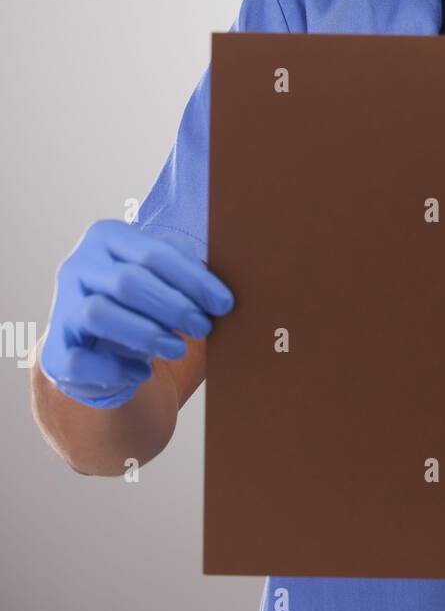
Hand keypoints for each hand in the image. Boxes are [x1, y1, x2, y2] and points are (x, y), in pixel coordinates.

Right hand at [41, 221, 233, 408]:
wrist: (103, 345)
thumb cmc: (145, 301)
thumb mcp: (165, 276)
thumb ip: (186, 269)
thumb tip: (217, 289)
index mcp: (106, 237)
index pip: (154, 253)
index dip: (194, 281)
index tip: (225, 304)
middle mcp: (77, 266)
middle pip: (128, 282)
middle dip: (174, 307)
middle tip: (204, 327)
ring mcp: (62, 307)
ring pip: (99, 313)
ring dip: (146, 334)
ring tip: (178, 348)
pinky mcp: (54, 351)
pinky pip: (80, 361)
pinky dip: (116, 370)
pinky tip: (142, 373)